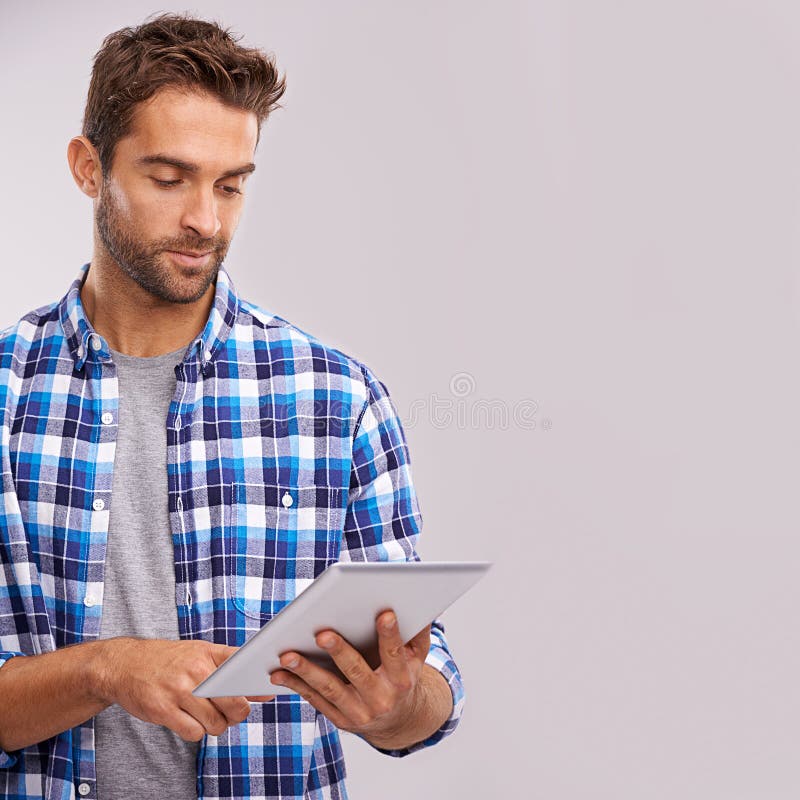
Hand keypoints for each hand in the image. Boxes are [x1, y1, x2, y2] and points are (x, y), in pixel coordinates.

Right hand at [93, 637, 274, 741]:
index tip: (267, 694)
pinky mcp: (163, 710)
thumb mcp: (199, 652)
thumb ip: (229, 668)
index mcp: (208, 653)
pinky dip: (196, 732)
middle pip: (234, 703)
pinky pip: (194, 732)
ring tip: (209, 717)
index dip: (257, 684)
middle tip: (232, 714)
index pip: (242, 666)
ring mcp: (179, 690)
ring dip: (216, 726)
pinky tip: (190, 721)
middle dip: (238, 714)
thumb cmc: (168, 660)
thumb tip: (265, 691)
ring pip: (215, 723)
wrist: (125, 664)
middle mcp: (196, 670)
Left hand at [269, 611, 430, 747]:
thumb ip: (418, 630)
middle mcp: (381, 699)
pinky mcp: (340, 720)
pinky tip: (278, 672)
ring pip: (330, 689)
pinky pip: (315, 700)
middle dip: (339, 651)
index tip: (384, 612)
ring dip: (306, 671)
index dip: (391, 633)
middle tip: (322, 632)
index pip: (394, 653)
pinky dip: (296, 686)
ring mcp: (359, 712)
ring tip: (287, 654)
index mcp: (401, 679)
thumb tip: (421, 601)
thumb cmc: (403, 674)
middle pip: (357, 672)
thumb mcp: (417, 656)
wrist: (397, 719)